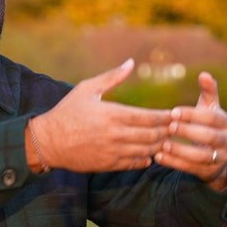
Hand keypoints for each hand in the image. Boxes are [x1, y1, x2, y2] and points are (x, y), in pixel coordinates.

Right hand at [29, 59, 171, 171]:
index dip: (165, 116)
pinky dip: (146, 159)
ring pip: (146, 151)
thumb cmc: (67, 111)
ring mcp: (112, 151)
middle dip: (167, 131)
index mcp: (112, 113)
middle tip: (178, 128)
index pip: (148, 117)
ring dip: (159, 146)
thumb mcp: (87, 89)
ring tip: (168, 140)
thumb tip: (130, 62)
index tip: (175, 113)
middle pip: (152, 135)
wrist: (48, 141)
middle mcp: (115, 134)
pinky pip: (135, 164)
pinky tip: (151, 154)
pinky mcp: (108, 164)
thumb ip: (112, 77)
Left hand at [154, 72, 226, 190]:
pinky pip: (191, 169)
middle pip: (209, 137)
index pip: (212, 117)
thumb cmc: (208, 124)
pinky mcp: (209, 171)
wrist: (216, 154)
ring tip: (162, 144)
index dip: (192, 114)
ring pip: (201, 156)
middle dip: (188, 132)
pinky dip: (174, 163)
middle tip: (169, 127)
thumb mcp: (210, 108)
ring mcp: (220, 158)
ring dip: (180, 150)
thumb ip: (208, 91)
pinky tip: (158, 156)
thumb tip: (204, 74)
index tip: (173, 112)